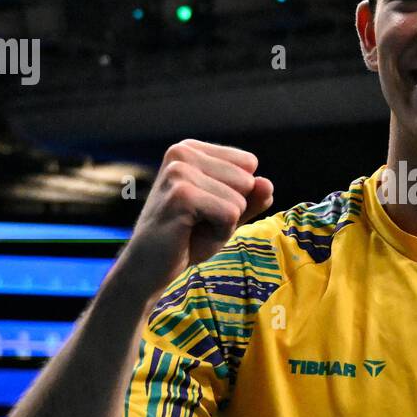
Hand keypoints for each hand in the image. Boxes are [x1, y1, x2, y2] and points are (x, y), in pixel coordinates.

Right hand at [118, 140, 273, 295]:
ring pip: (240, 199)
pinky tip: (189, 236)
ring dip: (223, 225)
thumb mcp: (227, 214)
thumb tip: (268, 184)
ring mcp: (179, 171)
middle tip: (197, 223)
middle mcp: (182, 152)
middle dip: (231, 211)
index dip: (236, 195)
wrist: (148, 267)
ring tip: (191, 229)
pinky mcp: (181, 195)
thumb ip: (252, 198)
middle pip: (247, 180)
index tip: (204, 209)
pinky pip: (230, 214)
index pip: (249, 164)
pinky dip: (218, 234)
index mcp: (191, 149)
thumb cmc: (187, 238)